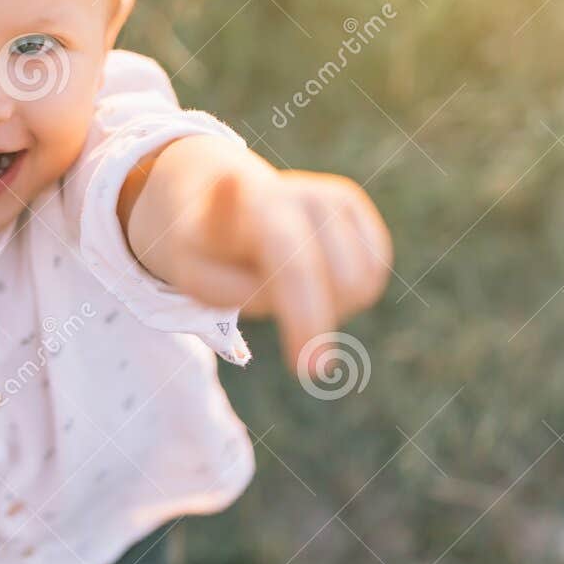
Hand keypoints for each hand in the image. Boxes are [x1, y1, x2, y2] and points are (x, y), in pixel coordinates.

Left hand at [137, 155, 391, 368]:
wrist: (215, 200)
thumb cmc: (205, 251)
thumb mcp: (191, 276)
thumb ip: (222, 289)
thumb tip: (267, 280)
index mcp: (257, 206)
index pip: (296, 266)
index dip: (307, 319)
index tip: (307, 371)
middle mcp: (304, 193)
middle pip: (343, 282)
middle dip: (314, 319)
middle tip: (273, 310)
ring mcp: (334, 197)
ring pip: (363, 284)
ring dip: (329, 306)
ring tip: (283, 286)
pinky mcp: (355, 208)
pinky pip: (372, 277)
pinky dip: (346, 294)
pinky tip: (308, 276)